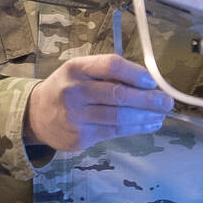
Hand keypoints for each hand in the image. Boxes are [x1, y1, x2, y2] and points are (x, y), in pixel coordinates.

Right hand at [22, 54, 173, 152]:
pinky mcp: (80, 137)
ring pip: (119, 118)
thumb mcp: (79, 72)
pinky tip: (148, 125)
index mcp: (76, 69)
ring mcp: (76, 116)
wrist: (36, 115)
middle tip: (167, 102)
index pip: (110, 66)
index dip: (135, 74)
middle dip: (148, 100)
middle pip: (118, 94)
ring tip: (160, 116)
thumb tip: (148, 83)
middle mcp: (74, 91)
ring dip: (145, 117)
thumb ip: (107, 74)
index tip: (152, 82)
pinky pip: (114, 132)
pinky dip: (136, 129)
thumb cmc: (66, 88)